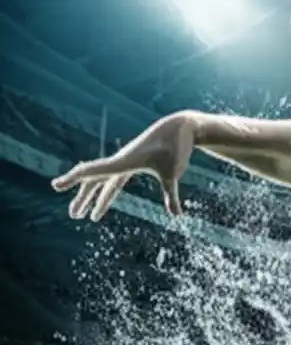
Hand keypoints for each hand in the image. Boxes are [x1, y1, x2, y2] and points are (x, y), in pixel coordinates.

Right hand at [51, 112, 194, 219]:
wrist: (180, 127)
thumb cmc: (176, 148)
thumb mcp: (173, 172)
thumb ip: (171, 195)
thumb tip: (177, 216)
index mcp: (123, 162)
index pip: (93, 171)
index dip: (73, 178)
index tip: (56, 185)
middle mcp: (121, 161)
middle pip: (95, 181)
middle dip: (84, 199)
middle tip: (74, 215)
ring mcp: (127, 161)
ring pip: (104, 181)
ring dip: (96, 198)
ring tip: (91, 217)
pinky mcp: (135, 162)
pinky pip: (115, 178)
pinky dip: (108, 190)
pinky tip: (105, 197)